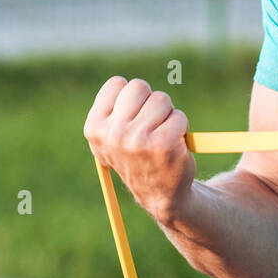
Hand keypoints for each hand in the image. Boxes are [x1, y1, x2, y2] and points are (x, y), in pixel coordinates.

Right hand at [83, 76, 195, 225]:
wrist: (160, 194)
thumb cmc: (138, 158)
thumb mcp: (112, 138)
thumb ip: (112, 110)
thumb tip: (120, 84)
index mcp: (95, 128)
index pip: (117, 84)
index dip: (132, 97)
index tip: (133, 118)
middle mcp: (113, 134)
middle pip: (139, 87)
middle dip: (151, 102)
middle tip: (151, 126)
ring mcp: (137, 140)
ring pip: (162, 99)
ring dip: (168, 114)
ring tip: (162, 136)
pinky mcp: (162, 144)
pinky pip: (179, 117)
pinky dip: (182, 127)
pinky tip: (174, 145)